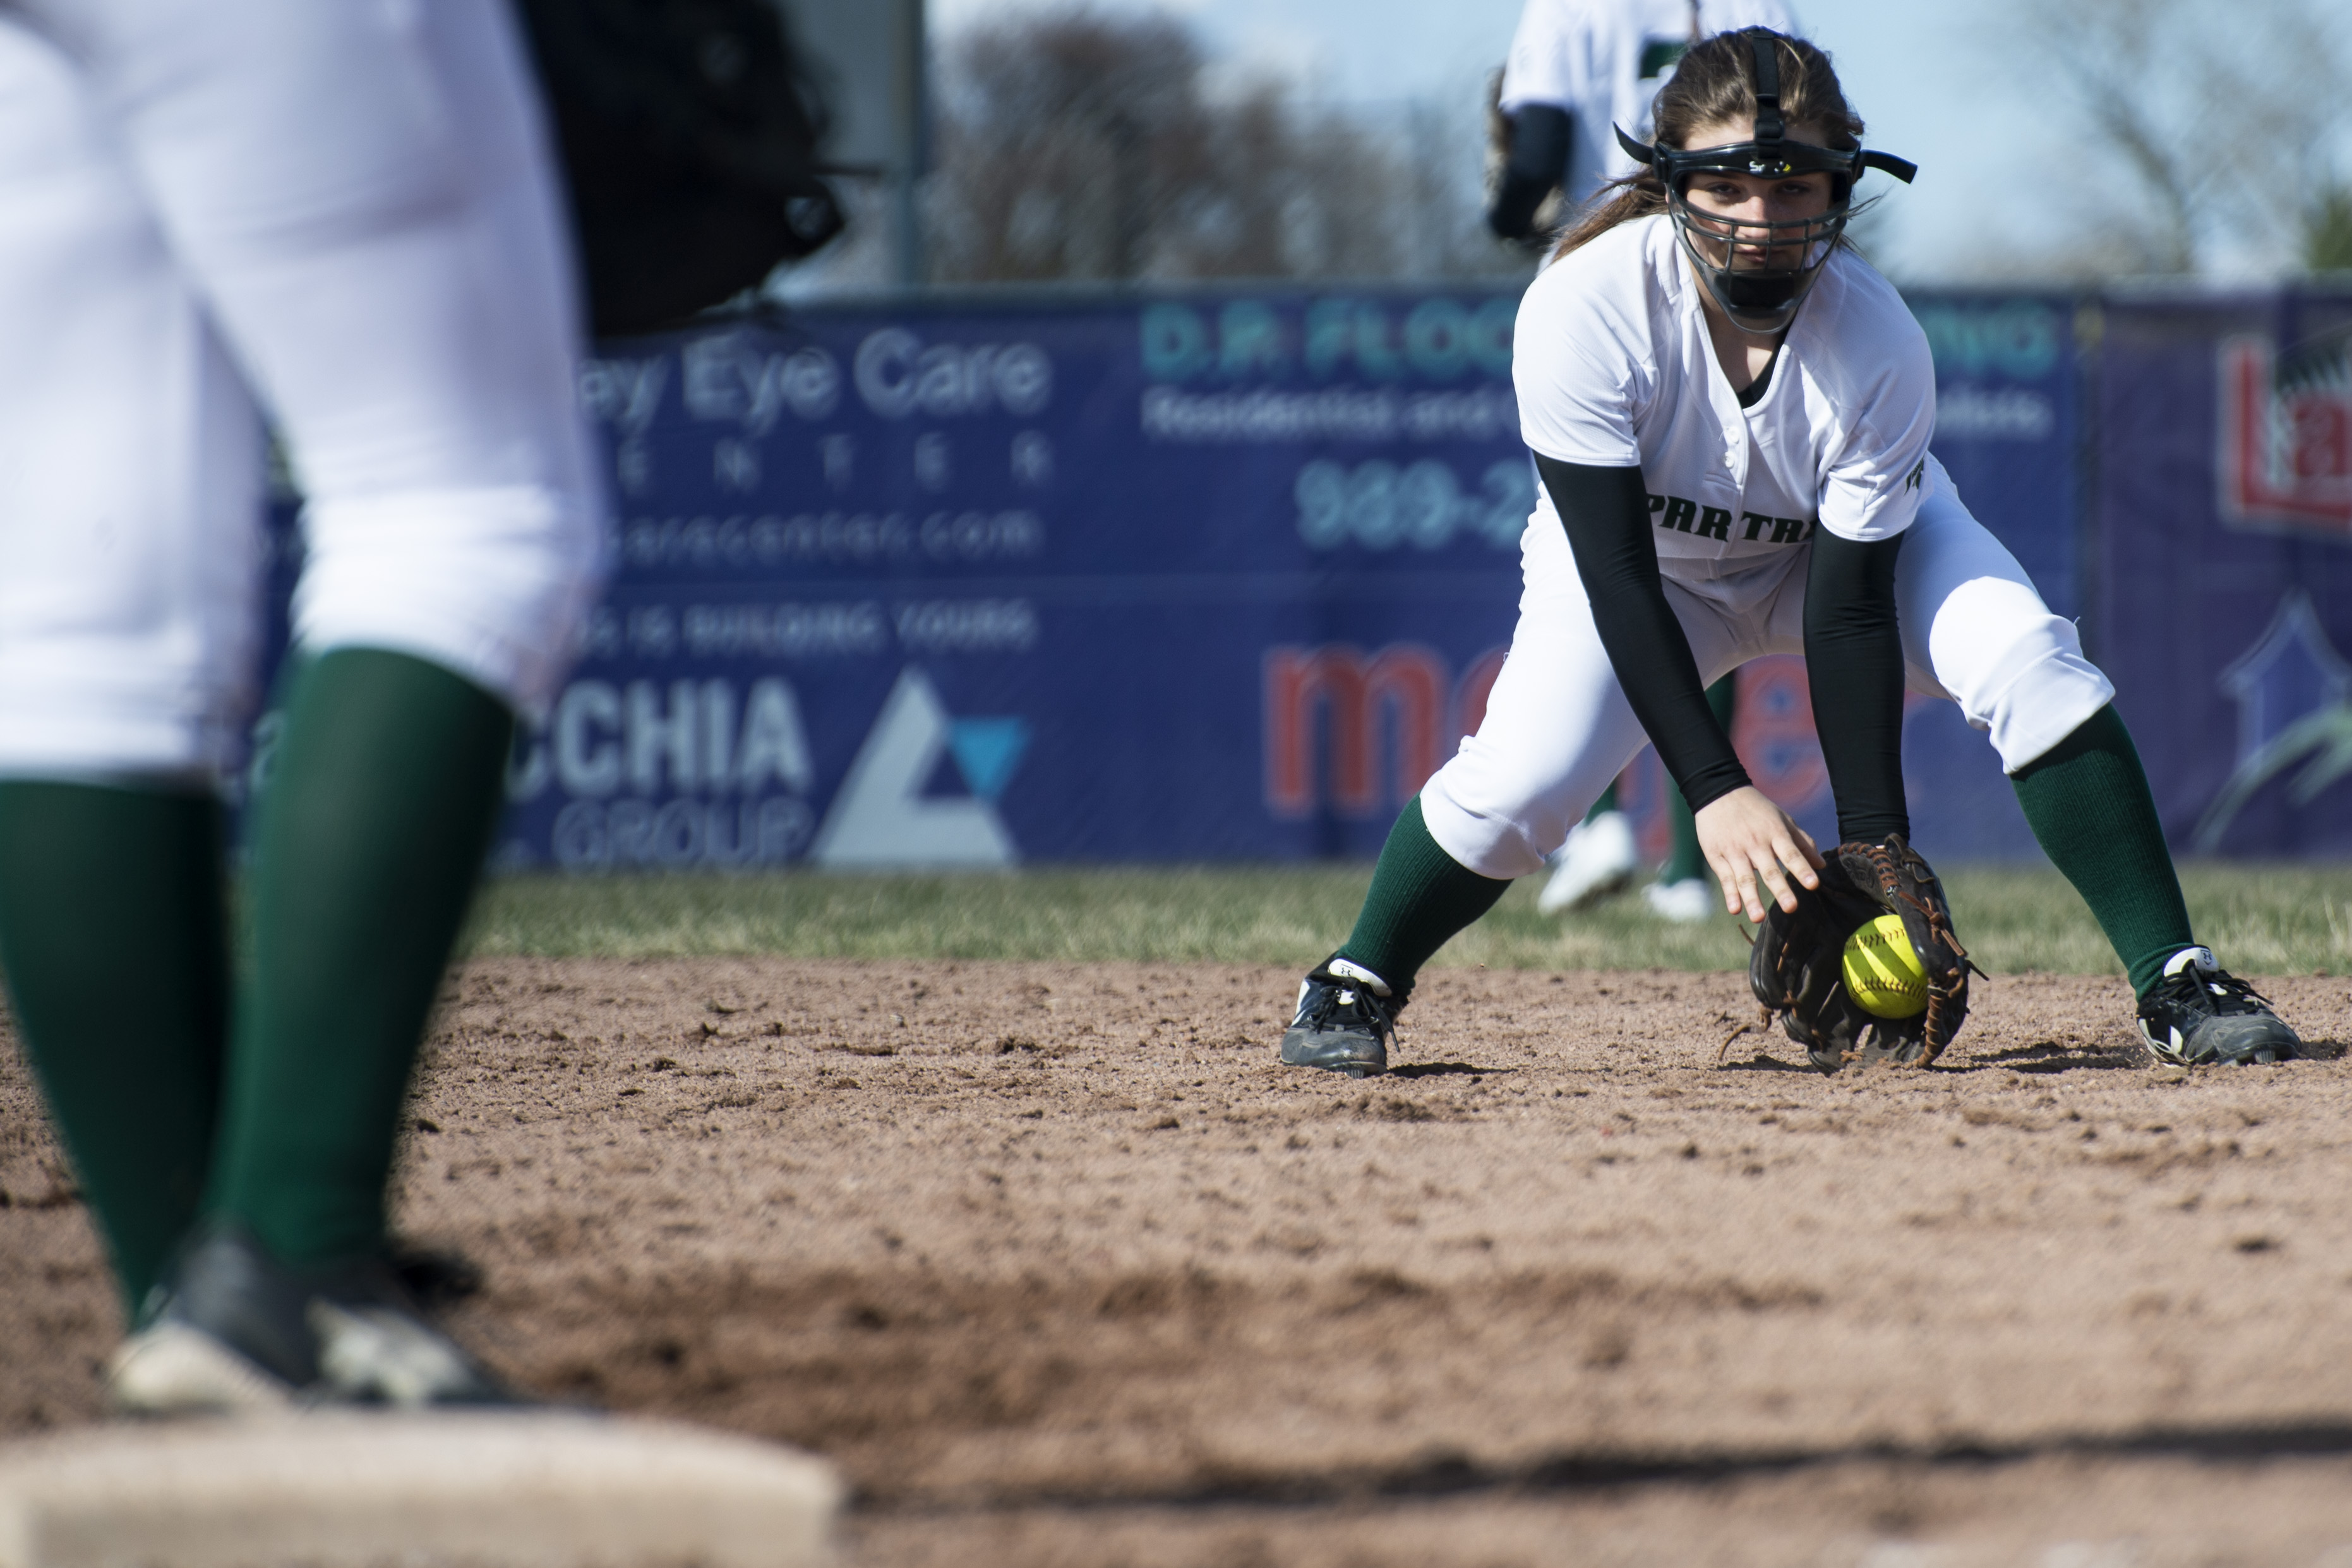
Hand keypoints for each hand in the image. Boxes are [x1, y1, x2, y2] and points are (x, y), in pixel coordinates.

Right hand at [1694, 786, 1823, 922]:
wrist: (1719, 792)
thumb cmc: (1756, 809)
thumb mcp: (1782, 820)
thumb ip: (1802, 843)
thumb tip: (1822, 866)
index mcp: (1775, 833)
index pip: (1791, 853)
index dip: (1802, 869)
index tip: (1814, 884)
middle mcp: (1755, 843)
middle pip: (1769, 870)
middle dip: (1780, 889)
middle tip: (1791, 908)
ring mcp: (1735, 850)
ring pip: (1745, 878)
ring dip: (1751, 898)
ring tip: (1758, 918)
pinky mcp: (1716, 856)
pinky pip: (1725, 877)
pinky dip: (1730, 894)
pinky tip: (1735, 910)